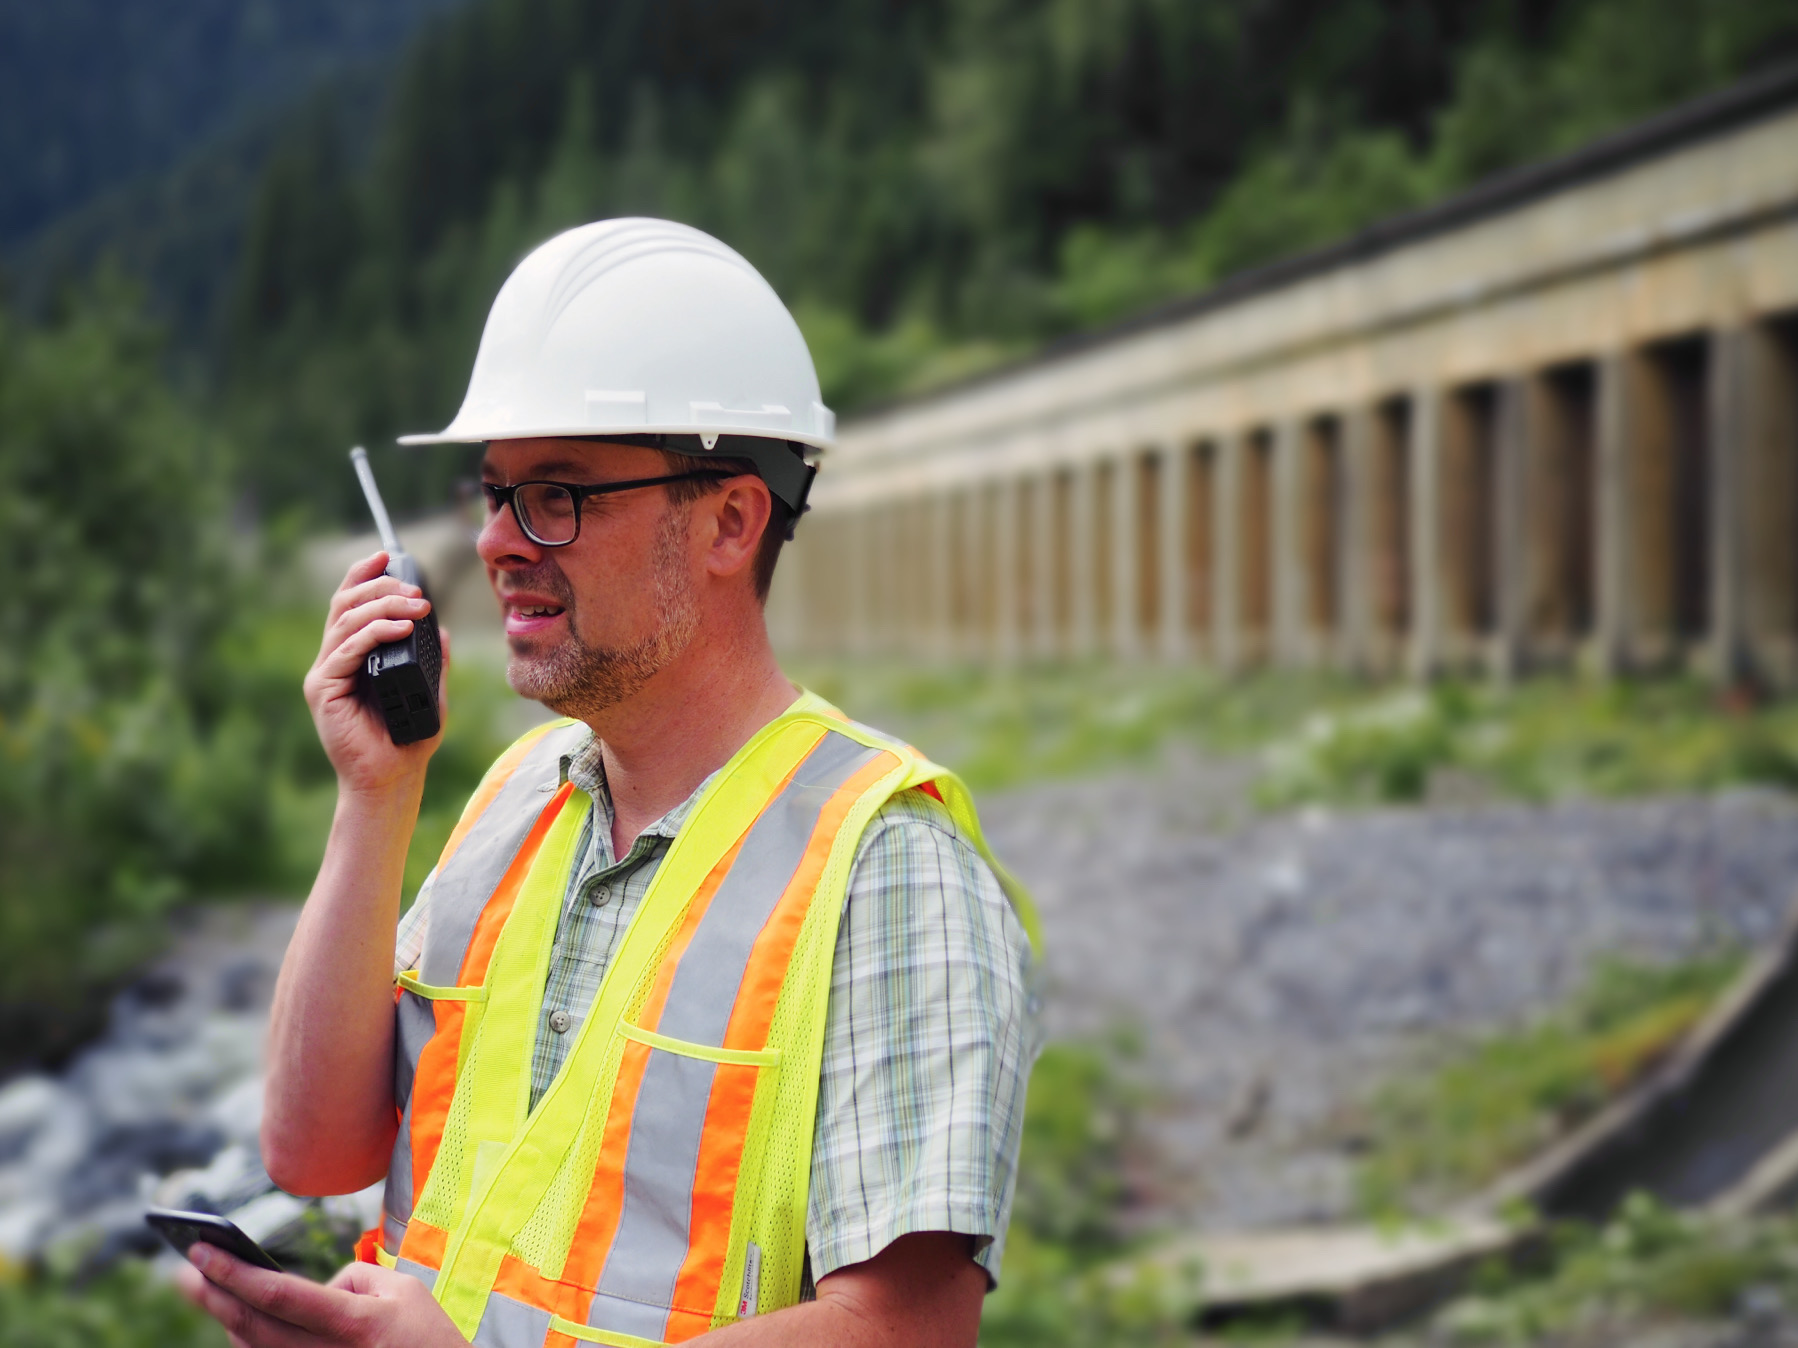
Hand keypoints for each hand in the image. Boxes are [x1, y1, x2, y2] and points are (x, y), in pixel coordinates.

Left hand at [176, 1244, 468, 1347]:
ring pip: (254, 1347)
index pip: (279, 1295)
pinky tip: (236, 1315)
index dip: (235, 1273)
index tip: (202, 1251)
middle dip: (213, 1294)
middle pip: (253, 1326)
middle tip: (184, 1270)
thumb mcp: (402, 1290)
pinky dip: (247, 1336)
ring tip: (203, 1287)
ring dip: (225, 1316)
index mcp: (352, 1322)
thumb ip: (351, 1280)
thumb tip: (313, 1289)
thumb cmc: (426, 1333)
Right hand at [304, 552, 447, 794]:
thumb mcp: (429, 692)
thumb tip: (440, 631)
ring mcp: (325, 674)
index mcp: (353, 656)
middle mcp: (334, 660)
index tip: (388, 556)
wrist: (391, 779)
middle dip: (380, 588)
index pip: (351, 605)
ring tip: (417, 607)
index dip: (365, 575)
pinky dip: (375, 633)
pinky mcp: (323, 689)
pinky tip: (402, 628)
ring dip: (384, 607)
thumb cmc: (407, 739)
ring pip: (346, 621)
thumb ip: (431, 661)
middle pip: (345, 605)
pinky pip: (346, 649)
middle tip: (416, 590)